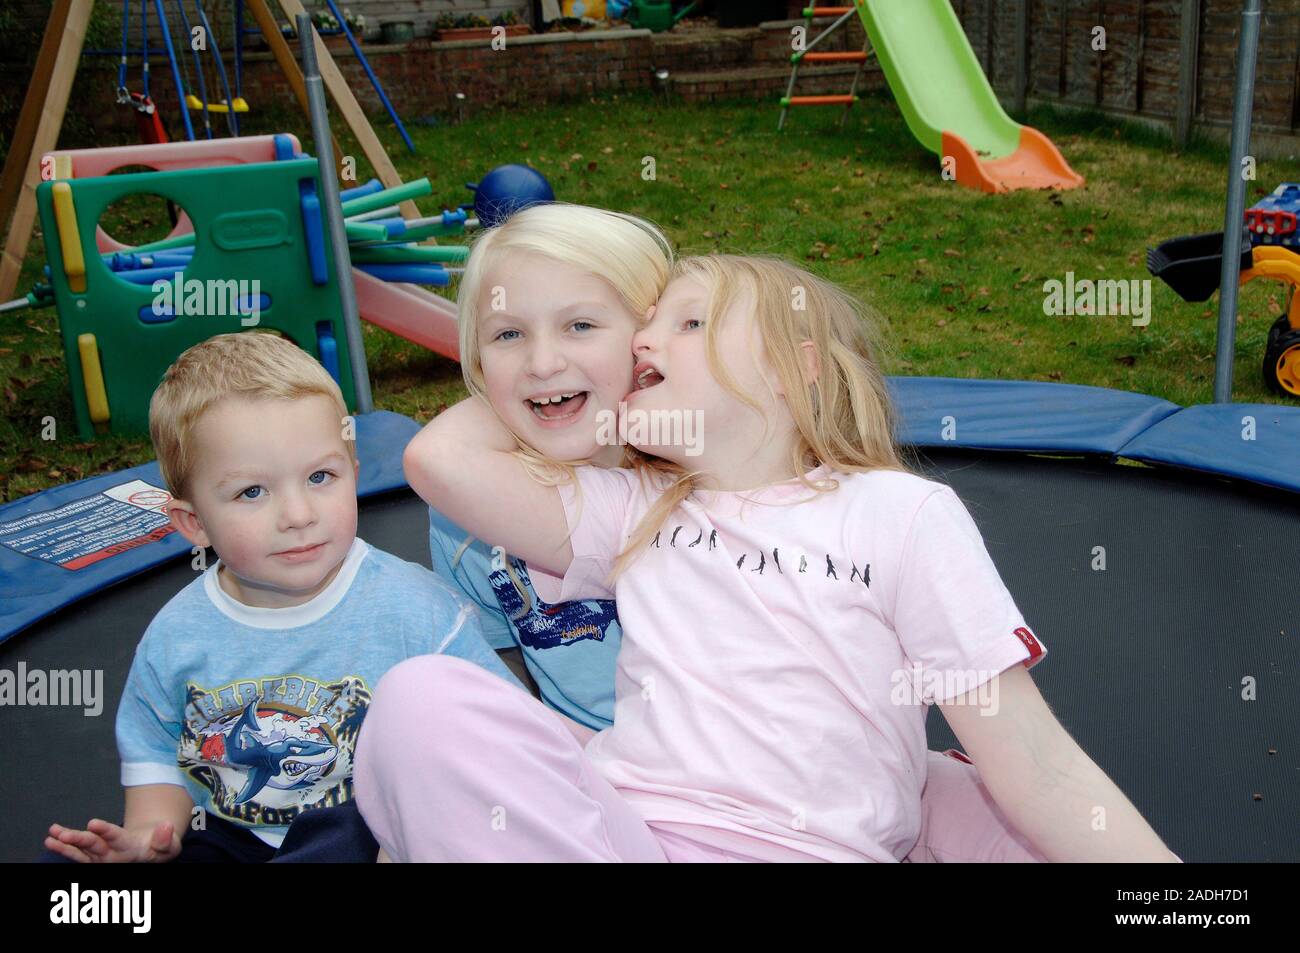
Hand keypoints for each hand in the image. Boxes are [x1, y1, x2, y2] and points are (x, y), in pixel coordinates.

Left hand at [45, 819, 180, 862]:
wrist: (150, 853)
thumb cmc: (160, 847)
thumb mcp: (170, 845)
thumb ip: (166, 839)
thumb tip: (165, 826)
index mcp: (132, 852)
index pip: (117, 840)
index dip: (105, 832)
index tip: (92, 823)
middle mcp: (113, 858)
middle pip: (95, 849)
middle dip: (80, 841)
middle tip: (65, 834)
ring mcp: (100, 859)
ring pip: (81, 852)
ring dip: (66, 845)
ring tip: (52, 836)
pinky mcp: (92, 858)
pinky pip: (76, 853)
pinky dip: (63, 847)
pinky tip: (51, 838)